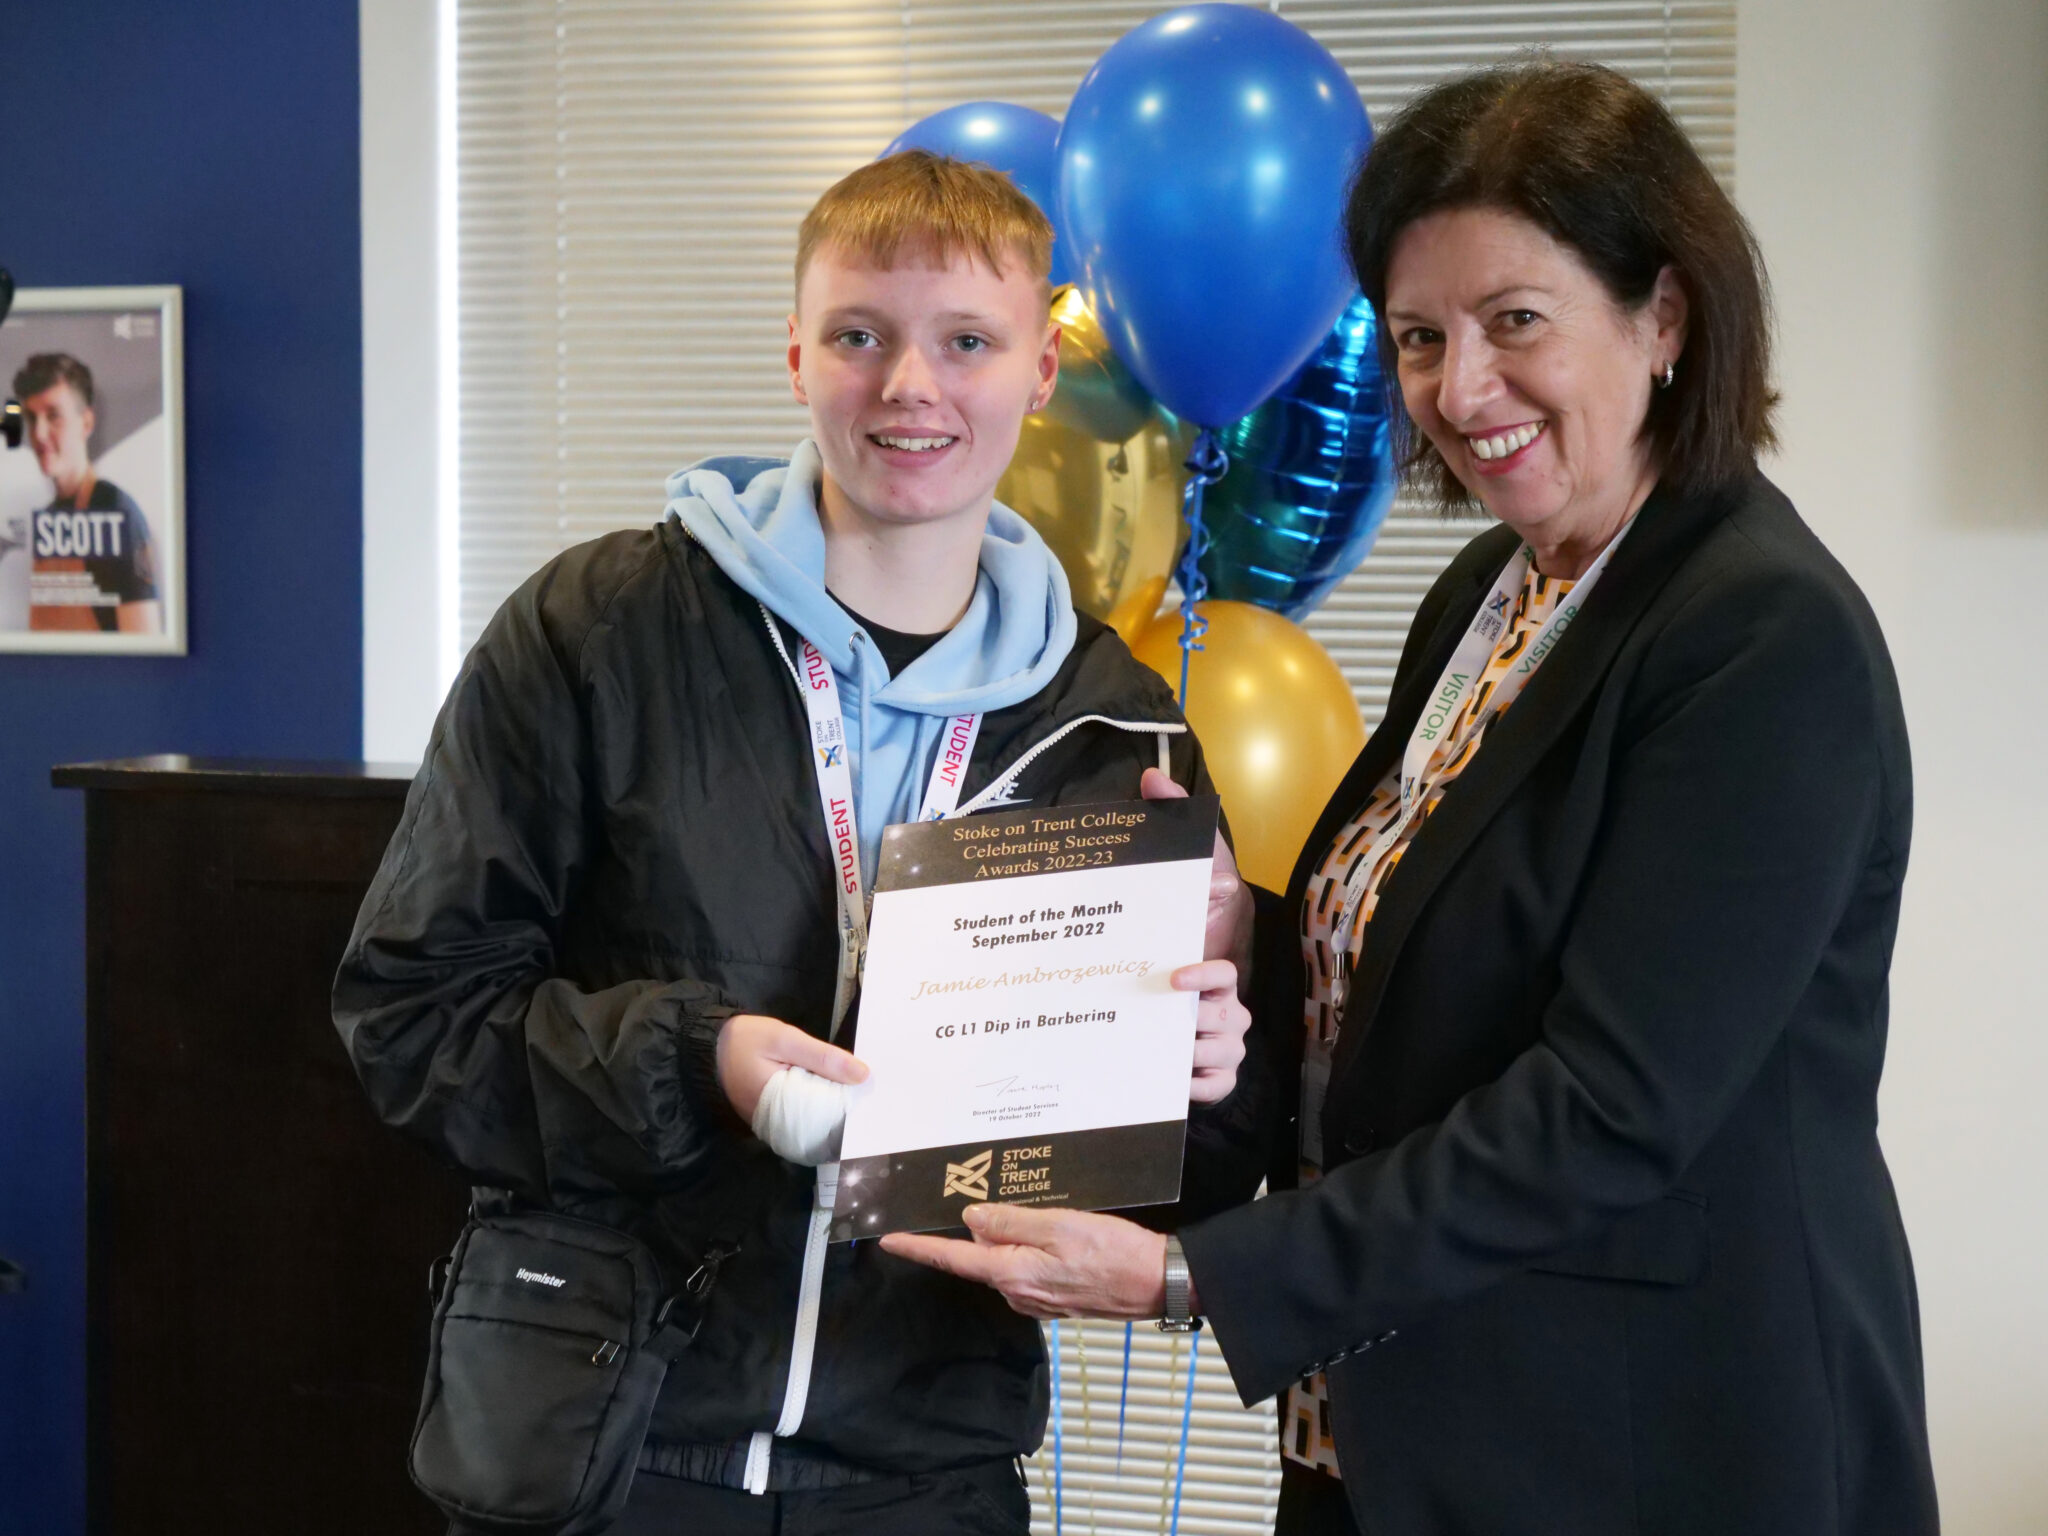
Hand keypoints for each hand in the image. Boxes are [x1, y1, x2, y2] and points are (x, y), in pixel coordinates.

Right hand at [715, 1013, 867, 1124]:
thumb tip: (862, 1075)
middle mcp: (777, 1125)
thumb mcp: (785, 1039)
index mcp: (778, 1108)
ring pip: (814, 1122)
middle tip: (867, 1088)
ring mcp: (774, 1125)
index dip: (849, 1103)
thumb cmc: (745, 1040)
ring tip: (852, 1089)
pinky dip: (817, 1104)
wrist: (710, 1047)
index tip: (869, 1088)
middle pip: (822, 1124)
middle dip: (843, 1106)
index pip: (825, 1117)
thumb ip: (823, 1057)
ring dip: (832, 1106)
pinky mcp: (773, 1119)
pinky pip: (802, 1117)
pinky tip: (831, 1090)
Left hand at [881, 1204, 1170, 1320]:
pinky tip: (1040, 1230)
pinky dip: (1022, 1248)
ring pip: (1002, 1261)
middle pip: (977, 1257)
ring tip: (1013, 1206)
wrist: (1157, 1284)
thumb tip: (970, 1219)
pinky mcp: (1054, 1297)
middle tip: (966, 1194)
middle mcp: (1017, 1291)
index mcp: (1011, 1272)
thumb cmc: (1113, 1252)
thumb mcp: (1060, 1225)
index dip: (917, 1247)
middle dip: (969, 1231)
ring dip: (1001, 1237)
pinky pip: (1024, 1269)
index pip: (951, 1258)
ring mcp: (1036, 1298)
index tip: (887, 1239)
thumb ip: (1012, 1222)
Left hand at [1142, 768, 1252, 1101]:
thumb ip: (1176, 831)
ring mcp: (1225, 1045)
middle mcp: (1230, 1006)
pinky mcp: (1214, 1080)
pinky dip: (1193, 1090)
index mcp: (1220, 965)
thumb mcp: (1184, 885)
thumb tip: (1152, 780)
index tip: (1175, 978)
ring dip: (1185, 1057)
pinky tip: (1171, 1082)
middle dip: (1192, 1025)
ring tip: (1161, 1048)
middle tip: (1165, 1019)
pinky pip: (1210, 1092)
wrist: (1168, 1006)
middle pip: (1220, 1023)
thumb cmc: (1182, 936)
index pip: (1225, 975)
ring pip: (1214, 1059)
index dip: (1207, 978)